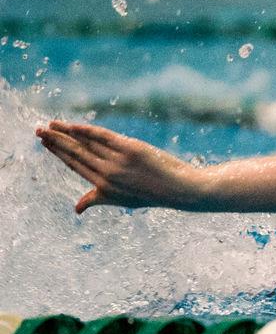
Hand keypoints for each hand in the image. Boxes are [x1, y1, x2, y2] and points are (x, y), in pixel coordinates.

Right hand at [35, 120, 202, 213]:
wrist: (180, 190)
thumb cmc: (152, 194)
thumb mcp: (123, 200)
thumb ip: (97, 199)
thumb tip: (76, 209)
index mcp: (103, 187)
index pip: (75, 166)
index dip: (59, 154)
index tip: (46, 143)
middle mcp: (107, 175)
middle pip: (76, 154)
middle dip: (55, 142)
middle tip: (39, 131)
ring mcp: (118, 162)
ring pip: (86, 144)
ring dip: (65, 133)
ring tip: (50, 124)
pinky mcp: (130, 149)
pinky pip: (103, 137)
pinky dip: (86, 130)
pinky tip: (73, 125)